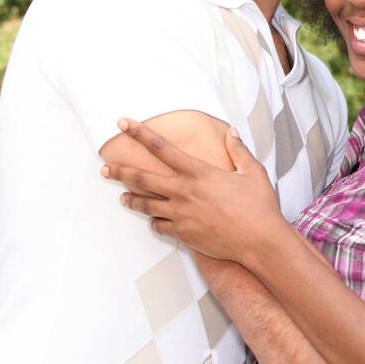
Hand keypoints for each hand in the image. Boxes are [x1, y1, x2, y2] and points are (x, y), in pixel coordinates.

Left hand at [99, 117, 285, 261]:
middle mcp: (183, 192)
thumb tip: (231, 132)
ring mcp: (180, 214)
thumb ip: (238, 151)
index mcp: (198, 172)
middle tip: (104, 168)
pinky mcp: (183, 234)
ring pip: (144, 205)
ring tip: (121, 197)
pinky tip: (153, 220)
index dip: (139, 133)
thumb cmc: (259, 205)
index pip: (161, 148)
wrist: (260, 240)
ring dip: (130, 199)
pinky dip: (154, 222)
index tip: (123, 123)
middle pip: (141, 178)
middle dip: (119, 171)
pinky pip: (159, 227)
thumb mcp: (252, 172)